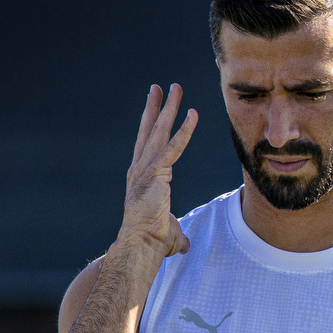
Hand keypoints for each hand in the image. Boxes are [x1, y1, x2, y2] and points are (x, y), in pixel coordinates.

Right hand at [118, 84, 196, 260]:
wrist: (140, 244)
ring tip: (175, 88)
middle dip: (156, 108)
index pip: (148, 145)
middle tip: (161, 87)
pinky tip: (192, 114)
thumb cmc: (152, 241)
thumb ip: (177, 234)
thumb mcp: (169, 233)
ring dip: (169, 109)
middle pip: (149, 131)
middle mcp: (140, 168)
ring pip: (159, 132)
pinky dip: (184, 131)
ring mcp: (146, 169)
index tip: (157, 108)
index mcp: (141, 177)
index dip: (152, 125)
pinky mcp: (156, 173)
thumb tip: (183, 245)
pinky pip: (174, 147)